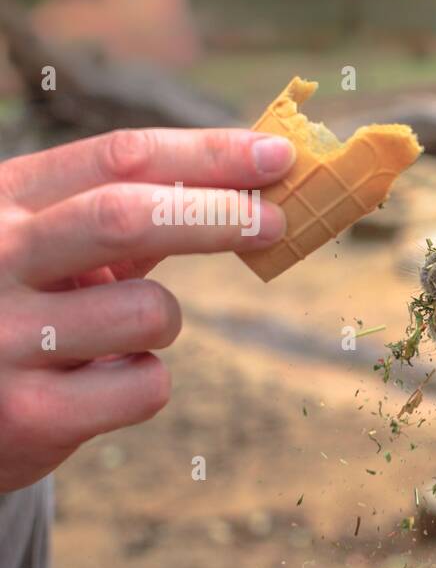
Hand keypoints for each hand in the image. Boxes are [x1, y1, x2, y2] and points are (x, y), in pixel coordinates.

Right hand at [0, 128, 294, 491]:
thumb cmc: (23, 305)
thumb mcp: (52, 244)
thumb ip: (132, 214)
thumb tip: (255, 182)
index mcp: (3, 201)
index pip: (117, 158)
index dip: (208, 153)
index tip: (277, 156)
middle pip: (124, 217)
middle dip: (216, 215)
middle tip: (277, 220)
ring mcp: (5, 337)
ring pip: (150, 313)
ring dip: (164, 320)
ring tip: (117, 333)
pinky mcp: (29, 414)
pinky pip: (145, 385)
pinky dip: (144, 382)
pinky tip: (94, 385)